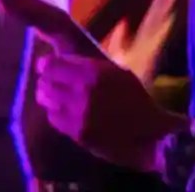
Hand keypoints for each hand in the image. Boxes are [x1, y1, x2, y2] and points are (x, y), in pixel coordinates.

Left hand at [36, 53, 181, 171]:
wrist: (151, 134)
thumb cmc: (136, 100)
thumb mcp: (117, 73)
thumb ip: (90, 66)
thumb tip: (62, 60)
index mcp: (94, 72)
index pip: (54, 64)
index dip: (46, 64)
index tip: (44, 65)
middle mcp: (83, 91)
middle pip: (47, 81)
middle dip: (46, 80)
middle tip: (47, 80)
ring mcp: (79, 114)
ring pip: (47, 100)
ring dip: (48, 96)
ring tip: (52, 96)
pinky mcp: (77, 133)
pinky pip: (54, 119)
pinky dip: (55, 113)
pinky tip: (63, 112)